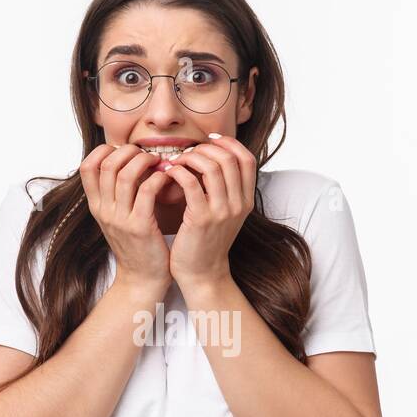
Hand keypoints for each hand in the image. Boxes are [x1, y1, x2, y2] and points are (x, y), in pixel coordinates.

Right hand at [77, 143, 172, 292]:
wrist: (142, 279)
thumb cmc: (136, 246)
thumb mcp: (117, 219)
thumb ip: (116, 194)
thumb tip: (126, 162)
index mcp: (96, 206)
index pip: (87, 166)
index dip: (105, 151)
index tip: (124, 151)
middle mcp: (104, 211)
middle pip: (107, 165)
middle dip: (129, 151)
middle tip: (147, 154)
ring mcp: (120, 219)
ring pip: (126, 174)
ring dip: (145, 161)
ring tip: (159, 162)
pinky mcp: (140, 227)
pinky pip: (147, 190)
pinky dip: (159, 178)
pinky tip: (167, 179)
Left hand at [160, 134, 255, 290]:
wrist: (202, 274)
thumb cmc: (207, 242)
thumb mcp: (225, 214)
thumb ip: (223, 189)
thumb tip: (209, 158)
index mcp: (246, 200)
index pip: (247, 159)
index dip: (229, 144)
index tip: (208, 141)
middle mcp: (239, 204)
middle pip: (229, 158)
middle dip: (205, 149)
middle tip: (187, 153)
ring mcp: (222, 212)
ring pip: (212, 167)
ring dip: (190, 158)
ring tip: (176, 162)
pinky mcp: (201, 219)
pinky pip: (191, 183)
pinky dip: (178, 172)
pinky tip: (169, 173)